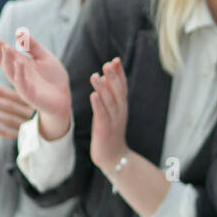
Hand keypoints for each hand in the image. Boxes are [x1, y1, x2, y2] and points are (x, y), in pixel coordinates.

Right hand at [0, 29, 70, 140]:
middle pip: (3, 61)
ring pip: (10, 71)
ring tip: (6, 47)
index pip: (4, 52)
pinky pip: (22, 83)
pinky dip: (20, 73)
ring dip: (7, 59)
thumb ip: (33, 46)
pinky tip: (20, 63)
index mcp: (20, 63)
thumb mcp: (44, 57)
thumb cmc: (53, 78)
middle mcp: (18, 73)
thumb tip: (19, 33)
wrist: (63, 98)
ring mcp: (22, 84)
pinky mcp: (29, 94)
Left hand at [0, 85, 35, 139]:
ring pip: (11, 119)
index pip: (16, 95)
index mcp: (35, 100)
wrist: (62, 126)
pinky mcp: (32, 137)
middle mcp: (35, 111)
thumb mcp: (31, 94)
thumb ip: (9, 86)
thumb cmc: (40, 105)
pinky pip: (17, 135)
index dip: (2, 91)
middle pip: (11, 106)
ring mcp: (33, 124)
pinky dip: (6, 132)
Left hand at [88, 58, 128, 173]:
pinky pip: (102, 115)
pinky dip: (98, 105)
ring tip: (96, 76)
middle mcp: (120, 111)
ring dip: (103, 88)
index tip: (116, 60)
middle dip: (113, 77)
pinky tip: (93, 96)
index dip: (120, 73)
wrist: (113, 156)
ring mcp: (114, 120)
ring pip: (110, 102)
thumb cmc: (110, 131)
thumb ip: (108, 94)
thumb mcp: (111, 111)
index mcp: (122, 105)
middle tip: (108, 64)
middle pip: (118, 91)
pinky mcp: (105, 129)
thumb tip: (102, 75)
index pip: (123, 86)